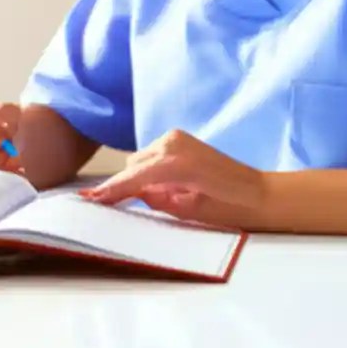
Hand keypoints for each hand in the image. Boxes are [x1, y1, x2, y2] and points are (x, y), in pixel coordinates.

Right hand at [78, 129, 267, 229]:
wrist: (257, 194)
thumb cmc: (226, 208)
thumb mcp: (184, 210)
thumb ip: (154, 198)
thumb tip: (133, 193)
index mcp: (175, 163)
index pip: (132, 177)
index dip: (111, 190)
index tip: (90, 200)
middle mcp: (172, 144)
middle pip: (132, 166)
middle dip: (127, 185)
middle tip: (124, 206)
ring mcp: (176, 137)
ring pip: (140, 159)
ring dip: (140, 176)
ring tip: (159, 195)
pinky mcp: (179, 138)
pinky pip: (152, 153)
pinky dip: (151, 167)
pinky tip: (165, 183)